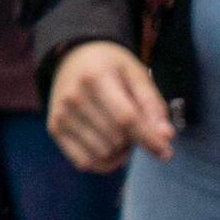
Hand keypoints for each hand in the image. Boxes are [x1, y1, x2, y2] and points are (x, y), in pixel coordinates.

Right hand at [46, 39, 175, 171]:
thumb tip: (166, 137)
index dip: (148, 139)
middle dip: (133, 140)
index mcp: (96, 77)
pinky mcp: (54, 128)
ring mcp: (61, 114)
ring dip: (119, 152)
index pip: (126, 118)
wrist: (72, 57)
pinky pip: (84, 162)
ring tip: (119, 133)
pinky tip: (108, 147)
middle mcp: (73, 97)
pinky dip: (103, 162)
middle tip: (133, 126)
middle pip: (116, 139)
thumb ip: (152, 105)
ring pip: (102, 154)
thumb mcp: (136, 75)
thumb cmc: (111, 67)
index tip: (166, 152)